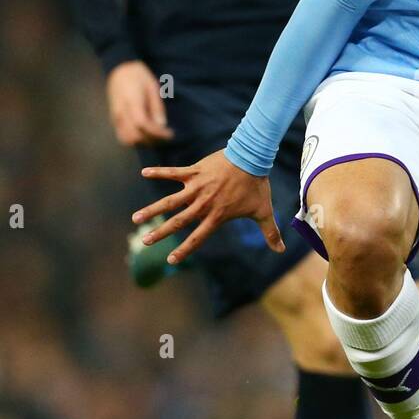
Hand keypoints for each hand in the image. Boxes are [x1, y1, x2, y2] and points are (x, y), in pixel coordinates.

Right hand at [106, 60, 174, 144]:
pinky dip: (134, 140)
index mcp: (131, 102)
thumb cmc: (138, 76)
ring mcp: (115, 117)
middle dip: (152, 139)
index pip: (143, 125)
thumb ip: (157, 107)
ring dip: (143, 142)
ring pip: (127, 140)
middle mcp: (121, 112)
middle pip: (135, 136)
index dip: (157, 133)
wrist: (119, 69)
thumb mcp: (153, 87)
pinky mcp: (114, 120)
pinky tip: (145, 135)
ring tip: (157, 136)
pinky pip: (122, 136)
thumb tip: (162, 125)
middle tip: (165, 135)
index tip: (170, 133)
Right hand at [132, 148, 285, 264]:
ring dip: (152, 209)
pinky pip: (173, 172)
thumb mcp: (263, 211)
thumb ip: (270, 232)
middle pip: (178, 222)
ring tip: (135, 218)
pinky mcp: (194, 172)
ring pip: (170, 201)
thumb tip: (282, 250)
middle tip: (145, 241)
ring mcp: (197, 187)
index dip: (184, 249)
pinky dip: (159, 172)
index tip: (171, 260)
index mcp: (217, 215)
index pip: (197, 237)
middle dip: (161, 233)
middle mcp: (203, 204)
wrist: (252, 158)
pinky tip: (143, 172)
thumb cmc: (256, 185)